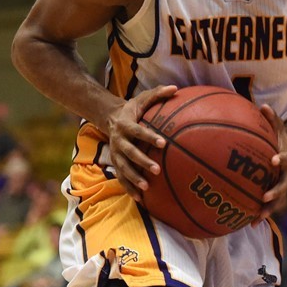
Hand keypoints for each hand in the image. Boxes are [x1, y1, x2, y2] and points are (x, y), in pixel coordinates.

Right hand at [103, 85, 177, 201]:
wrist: (110, 118)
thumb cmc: (133, 109)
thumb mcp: (142, 99)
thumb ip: (158, 94)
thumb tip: (176, 88)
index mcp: (126, 124)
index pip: (138, 131)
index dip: (149, 136)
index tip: (163, 142)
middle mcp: (118, 140)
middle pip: (129, 153)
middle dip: (142, 162)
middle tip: (157, 170)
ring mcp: (116, 153)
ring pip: (123, 168)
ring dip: (133, 178)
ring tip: (146, 187)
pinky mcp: (116, 163)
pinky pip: (121, 178)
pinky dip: (129, 188)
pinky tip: (140, 198)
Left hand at [257, 105, 286, 216]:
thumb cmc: (278, 137)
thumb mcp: (277, 126)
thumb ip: (271, 118)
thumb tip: (263, 106)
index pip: (286, 158)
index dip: (281, 159)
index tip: (273, 160)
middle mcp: (286, 174)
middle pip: (283, 185)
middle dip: (275, 192)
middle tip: (265, 197)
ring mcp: (281, 185)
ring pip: (277, 200)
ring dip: (268, 209)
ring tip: (257, 218)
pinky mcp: (274, 194)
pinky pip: (267, 206)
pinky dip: (259, 214)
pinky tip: (248, 224)